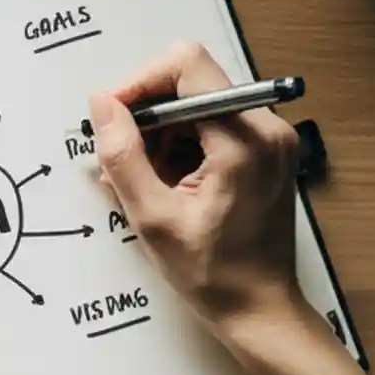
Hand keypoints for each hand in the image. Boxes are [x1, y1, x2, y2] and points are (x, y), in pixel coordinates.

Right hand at [88, 41, 306, 338]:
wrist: (260, 309)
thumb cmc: (214, 275)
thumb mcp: (153, 218)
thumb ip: (123, 155)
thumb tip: (102, 105)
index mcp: (244, 140)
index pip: (186, 65)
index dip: (140, 83)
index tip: (114, 117)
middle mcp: (267, 128)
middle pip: (192, 81)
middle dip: (149, 114)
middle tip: (127, 160)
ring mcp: (271, 137)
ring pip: (199, 101)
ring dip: (164, 132)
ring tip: (149, 180)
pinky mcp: (267, 149)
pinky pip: (214, 122)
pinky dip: (184, 143)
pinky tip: (170, 182)